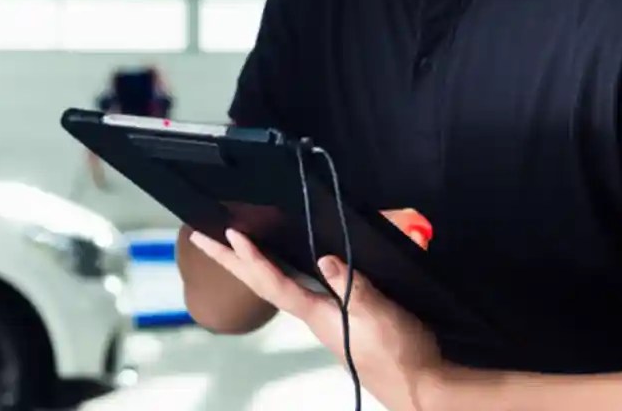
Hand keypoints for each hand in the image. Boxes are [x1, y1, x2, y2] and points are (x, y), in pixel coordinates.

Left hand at [188, 227, 446, 410]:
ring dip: (251, 266)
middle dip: (230, 261)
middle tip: (201, 239)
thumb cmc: (400, 355)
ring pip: (277, 287)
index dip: (251, 257)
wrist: (420, 386)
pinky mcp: (339, 323)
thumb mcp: (378, 314)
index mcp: (316, 313)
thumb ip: (351, 286)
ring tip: (232, 249)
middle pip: (261, 284)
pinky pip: (298, 292)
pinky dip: (281, 275)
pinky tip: (286, 270)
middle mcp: (312, 316)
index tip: (230, 234)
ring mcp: (324, 321)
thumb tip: (325, 259)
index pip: (273, 281)